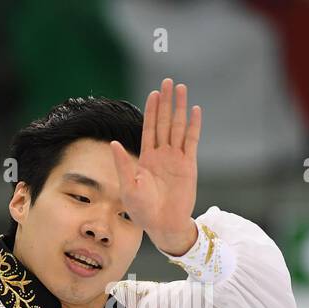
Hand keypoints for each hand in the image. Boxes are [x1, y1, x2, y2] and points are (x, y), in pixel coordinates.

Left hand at [110, 77, 201, 256]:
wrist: (163, 224)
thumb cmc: (142, 210)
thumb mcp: (127, 186)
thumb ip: (123, 163)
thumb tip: (113, 143)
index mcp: (145, 158)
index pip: (149, 128)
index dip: (151, 110)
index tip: (154, 93)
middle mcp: (161, 155)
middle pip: (164, 122)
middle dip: (166, 102)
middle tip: (168, 81)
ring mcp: (176, 158)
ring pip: (178, 127)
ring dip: (180, 108)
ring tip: (182, 88)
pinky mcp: (189, 164)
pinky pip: (191, 141)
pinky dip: (193, 125)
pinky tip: (195, 110)